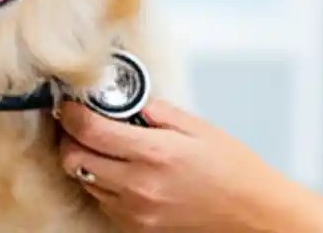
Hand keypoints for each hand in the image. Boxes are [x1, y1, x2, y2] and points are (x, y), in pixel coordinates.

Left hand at [57, 98, 314, 231]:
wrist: (251, 213)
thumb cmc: (234, 171)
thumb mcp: (200, 128)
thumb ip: (159, 112)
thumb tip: (131, 102)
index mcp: (155, 153)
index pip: (90, 130)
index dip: (71, 113)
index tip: (70, 105)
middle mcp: (139, 185)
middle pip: (74, 159)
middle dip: (70, 137)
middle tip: (80, 123)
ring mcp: (135, 210)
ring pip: (84, 181)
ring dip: (85, 160)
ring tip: (105, 146)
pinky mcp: (137, 227)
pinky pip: (102, 202)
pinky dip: (102, 183)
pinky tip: (121, 171)